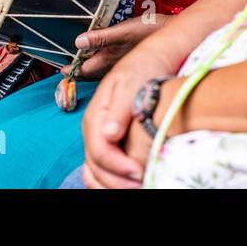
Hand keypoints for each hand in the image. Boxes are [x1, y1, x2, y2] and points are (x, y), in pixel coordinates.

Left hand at [75, 14, 173, 78]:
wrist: (173, 34)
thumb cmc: (149, 31)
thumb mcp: (124, 31)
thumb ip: (101, 37)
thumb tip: (78, 42)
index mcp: (109, 59)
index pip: (85, 70)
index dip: (72, 71)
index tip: (61, 71)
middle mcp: (114, 65)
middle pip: (91, 74)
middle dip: (79, 74)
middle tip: (66, 73)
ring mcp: (122, 65)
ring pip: (101, 72)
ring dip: (89, 72)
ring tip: (79, 70)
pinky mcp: (130, 61)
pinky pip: (110, 69)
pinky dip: (102, 68)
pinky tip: (102, 64)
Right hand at [81, 44, 175, 188]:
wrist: (152, 59)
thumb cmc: (144, 68)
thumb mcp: (133, 84)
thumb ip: (119, 109)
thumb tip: (108, 133)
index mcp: (96, 114)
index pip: (98, 149)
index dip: (117, 165)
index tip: (139, 172)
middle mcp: (94, 128)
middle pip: (95, 166)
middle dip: (117, 180)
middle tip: (143, 184)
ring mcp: (101, 137)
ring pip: (96, 172)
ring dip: (114, 184)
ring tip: (139, 186)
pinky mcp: (111, 142)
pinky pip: (104, 169)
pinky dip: (114, 181)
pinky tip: (132, 183)